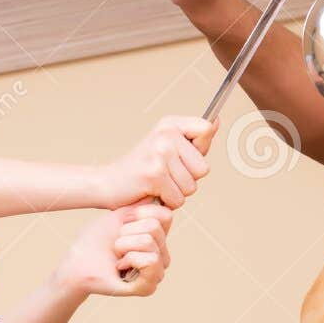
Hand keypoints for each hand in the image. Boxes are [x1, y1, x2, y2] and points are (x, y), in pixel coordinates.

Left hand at [52, 203, 172, 297]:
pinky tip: (120, 266)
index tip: (122, 224)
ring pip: (150, 243)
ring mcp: (157, 272)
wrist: (78, 262)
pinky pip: (151, 261)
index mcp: (157, 238)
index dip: (138, 214)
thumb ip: (142, 206)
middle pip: (155, 227)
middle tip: (116, 244)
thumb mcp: (120, 216)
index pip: (166, 215)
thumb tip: (158, 195)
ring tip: (117, 255)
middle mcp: (161, 255)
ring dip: (124, 245)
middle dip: (127, 231)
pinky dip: (130, 259)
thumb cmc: (95, 239)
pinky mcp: (148, 287)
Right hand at [102, 115, 216, 208]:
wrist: (107, 184)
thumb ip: (194, 137)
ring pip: (191, 186)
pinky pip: (178, 199)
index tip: (181, 156)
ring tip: (158, 184)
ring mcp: (159, 153)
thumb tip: (216, 120)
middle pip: (203, 168)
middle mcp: (165, 134)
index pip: (207, 129)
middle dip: (187, 179)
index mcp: (170, 124)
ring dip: (176, 192)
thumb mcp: (167, 145)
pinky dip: (166, 202)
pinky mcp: (154, 174)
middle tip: (165, 175)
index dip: (200, 150)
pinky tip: (152, 192)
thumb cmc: (141, 168)